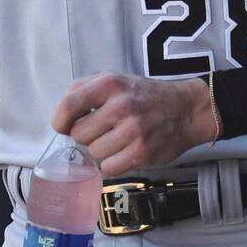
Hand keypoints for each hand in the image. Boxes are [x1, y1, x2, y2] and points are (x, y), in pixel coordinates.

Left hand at [50, 71, 218, 175]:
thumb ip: (84, 89)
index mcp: (109, 84)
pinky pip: (108, 168)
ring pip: (94, 153)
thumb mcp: (115, 78)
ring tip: (118, 138)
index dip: (60, 120)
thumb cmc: (145, 96)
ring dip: (102, 150)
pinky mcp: (141, 153)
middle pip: (79, 134)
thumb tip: (62, 114)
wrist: (185, 109)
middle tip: (104, 129)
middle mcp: (121, 106)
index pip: (68, 105)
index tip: (64, 125)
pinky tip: (124, 151)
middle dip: (87, 135)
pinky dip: (113, 163)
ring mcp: (132, 131)